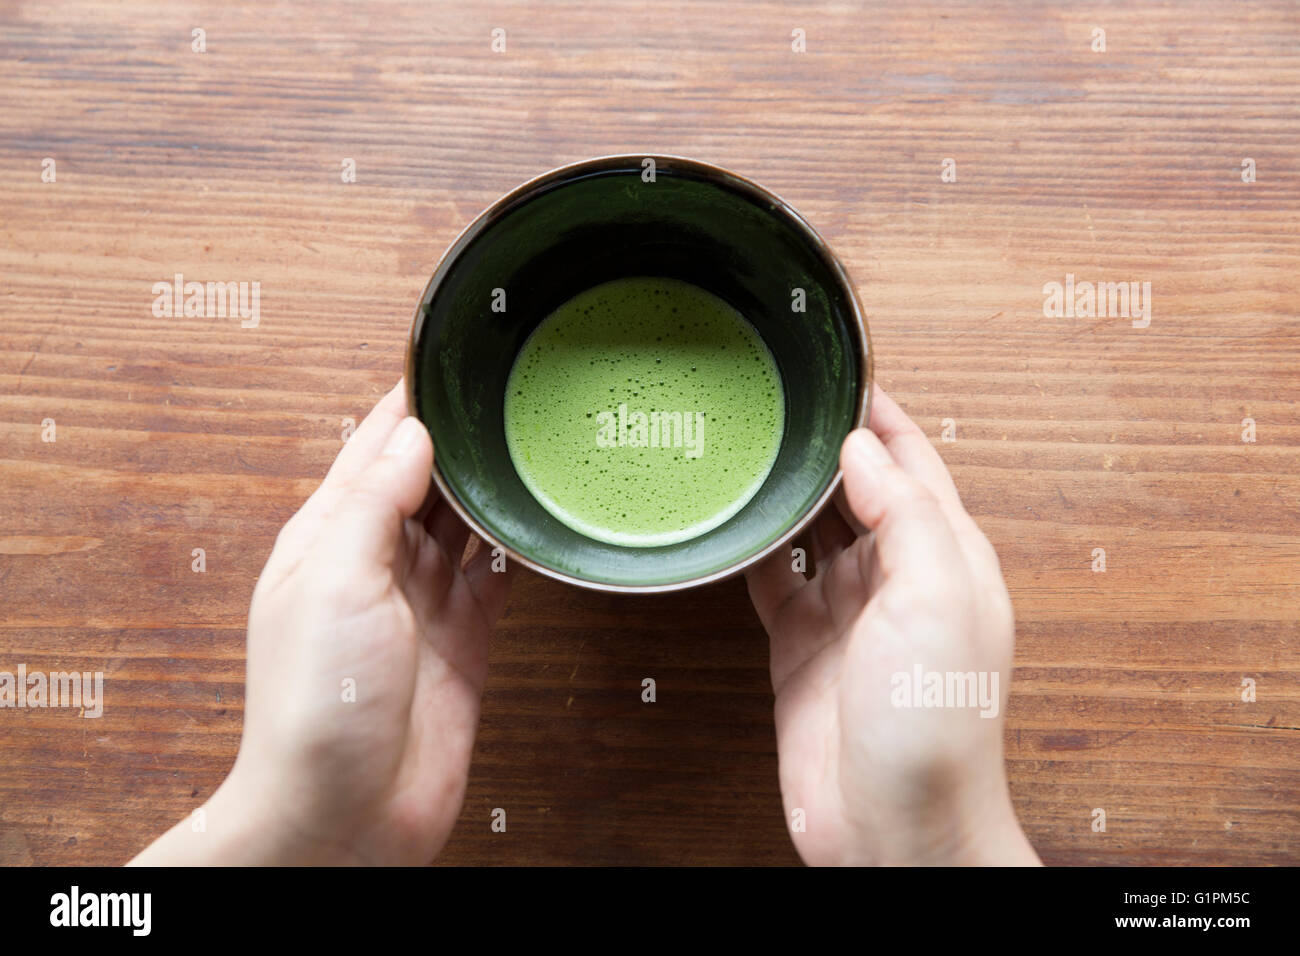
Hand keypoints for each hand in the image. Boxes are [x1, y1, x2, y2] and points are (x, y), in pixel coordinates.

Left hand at [133, 381, 512, 864]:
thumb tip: (413, 432)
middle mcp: (377, 562)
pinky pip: (498, 576)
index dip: (412, 401)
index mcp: (330, 536)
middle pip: (427, 477)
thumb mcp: (335, 578)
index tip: (451, 355)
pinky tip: (537, 517)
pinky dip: (517, 545)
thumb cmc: (314, 705)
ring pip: (466, 521)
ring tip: (535, 438)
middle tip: (513, 388)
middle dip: (463, 435)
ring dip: (493, 485)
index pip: (374, 445)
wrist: (344, 814)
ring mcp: (424, 601)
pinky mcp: (466, 639)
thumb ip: (373, 500)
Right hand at [746, 385, 1037, 865]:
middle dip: (824, 440)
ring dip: (787, 487)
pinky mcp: (801, 646)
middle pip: (857, 486)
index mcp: (944, 555)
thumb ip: (905, 513)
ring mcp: (846, 612)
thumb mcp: (936, 599)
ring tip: (748, 440)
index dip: (878, 412)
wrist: (891, 829)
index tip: (838, 366)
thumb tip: (863, 448)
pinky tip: (733, 518)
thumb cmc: (933, 726)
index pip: (912, 460)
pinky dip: (754, 546)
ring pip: (812, 526)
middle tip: (776, 392)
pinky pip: (773, 579)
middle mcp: (895, 577)